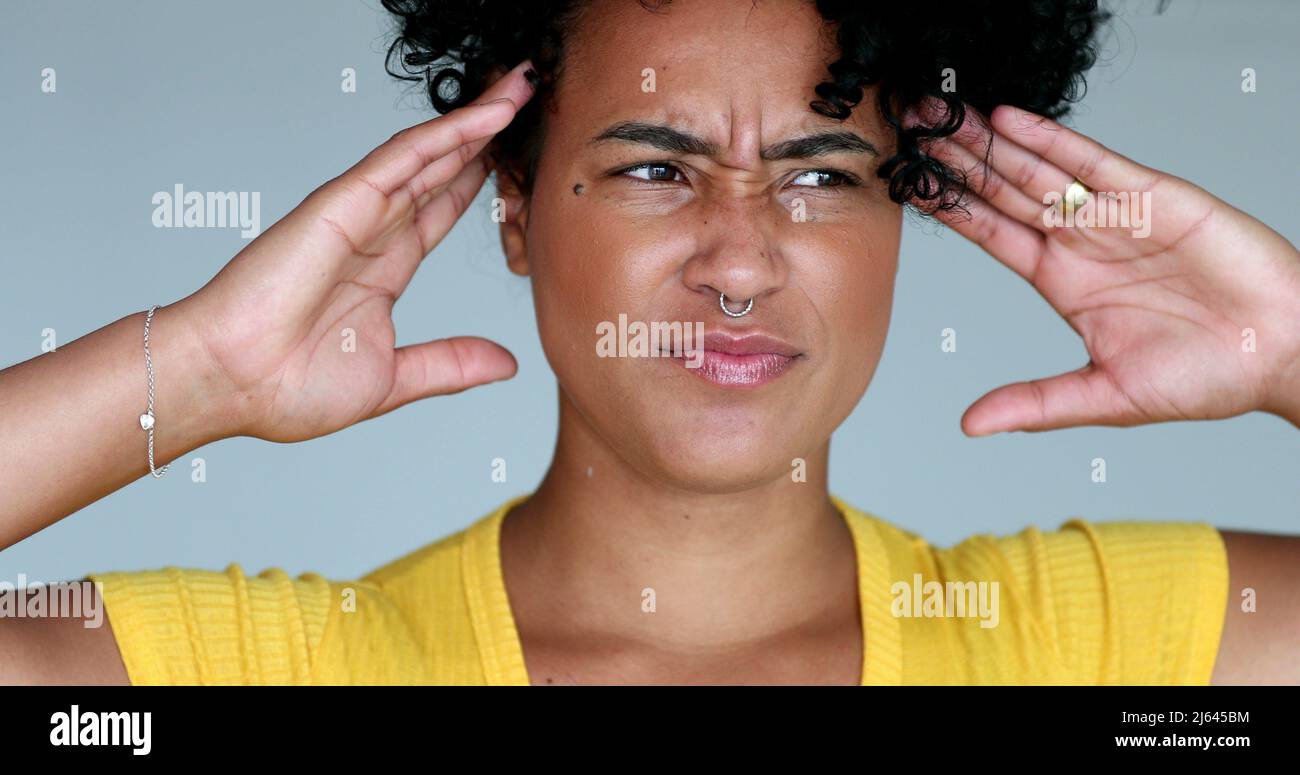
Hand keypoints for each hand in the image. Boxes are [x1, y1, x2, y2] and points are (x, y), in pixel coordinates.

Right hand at [171, 60, 535, 441]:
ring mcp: (358, 214)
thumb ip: (450, 365)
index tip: (513, 163)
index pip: (437, 212)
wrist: (232, 384)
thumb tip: (506, 364)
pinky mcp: (343, 202)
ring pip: (428, 153)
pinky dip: (446, 133)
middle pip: (439, 170)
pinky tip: (485, 115)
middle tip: (525, 102)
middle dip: (484, 138)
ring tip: (519, 89)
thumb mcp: (394, 379)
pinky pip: (403, 157)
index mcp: (382, 270)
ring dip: (475, 121)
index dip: (475, 182)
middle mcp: (372, 234)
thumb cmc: (287, 387)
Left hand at [928, 106, 1299, 434]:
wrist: (1284, 354)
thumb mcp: (1104, 396)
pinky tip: (1010, 119)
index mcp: (1064, 283)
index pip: (994, 237)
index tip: (912, 185)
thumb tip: (970, 426)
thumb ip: (1035, 403)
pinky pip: (1093, 161)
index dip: (954, 211)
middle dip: (962, 163)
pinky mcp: (1154, 196)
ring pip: (1039, 171)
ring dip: (993, 143)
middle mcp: (1082, 243)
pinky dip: (1051, 139)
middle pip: (1006, 194)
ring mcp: (1115, 215)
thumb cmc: (1206, 377)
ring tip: (945, 115)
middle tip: (915, 130)